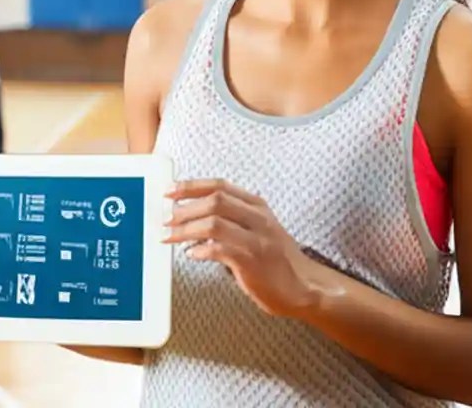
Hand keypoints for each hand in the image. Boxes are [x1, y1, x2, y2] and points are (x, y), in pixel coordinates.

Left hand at [164, 180, 319, 318]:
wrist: (305, 286)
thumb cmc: (278, 261)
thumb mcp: (260, 230)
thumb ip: (232, 220)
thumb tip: (194, 219)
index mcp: (258, 207)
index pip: (220, 185)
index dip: (191, 185)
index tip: (170, 190)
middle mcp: (258, 218)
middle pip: (215, 200)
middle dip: (184, 207)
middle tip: (166, 217)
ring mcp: (257, 239)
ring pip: (213, 223)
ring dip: (186, 229)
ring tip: (171, 236)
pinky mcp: (252, 261)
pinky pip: (219, 250)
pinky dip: (200, 251)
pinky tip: (192, 255)